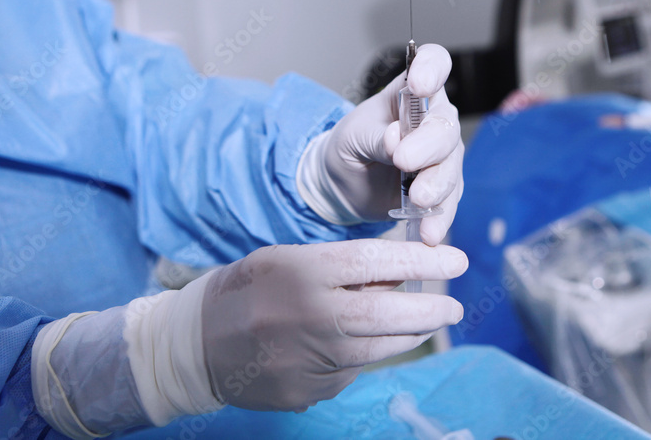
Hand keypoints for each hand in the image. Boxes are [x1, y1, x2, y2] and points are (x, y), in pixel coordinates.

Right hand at [202, 239, 467, 410]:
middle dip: (430, 309)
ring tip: (429, 321)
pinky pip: (354, 370)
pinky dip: (371, 354)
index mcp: (301, 272)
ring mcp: (308, 359)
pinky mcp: (308, 390)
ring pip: (378, 348)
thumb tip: (401, 275)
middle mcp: (308, 316)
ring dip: (411, 334)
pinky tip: (373, 342)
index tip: (456, 259)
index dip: (421, 260)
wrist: (194, 346)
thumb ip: (343, 267)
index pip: (374, 261)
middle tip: (455, 305)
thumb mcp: (290, 259)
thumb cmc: (249, 289)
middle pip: (385, 313)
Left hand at [298, 44, 463, 244]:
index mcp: (410, 93)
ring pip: (453, 165)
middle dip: (429, 145)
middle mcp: (433, 119)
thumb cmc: (350, 147)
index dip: (433, 69)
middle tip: (404, 161)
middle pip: (446, 124)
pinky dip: (441, 217)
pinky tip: (429, 231)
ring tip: (418, 200)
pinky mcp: (444, 188)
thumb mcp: (352, 136)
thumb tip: (396, 139)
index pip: (434, 64)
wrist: (346, 185)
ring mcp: (442, 155)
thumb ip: (375, 136)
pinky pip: (450, 202)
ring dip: (437, 184)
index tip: (420, 85)